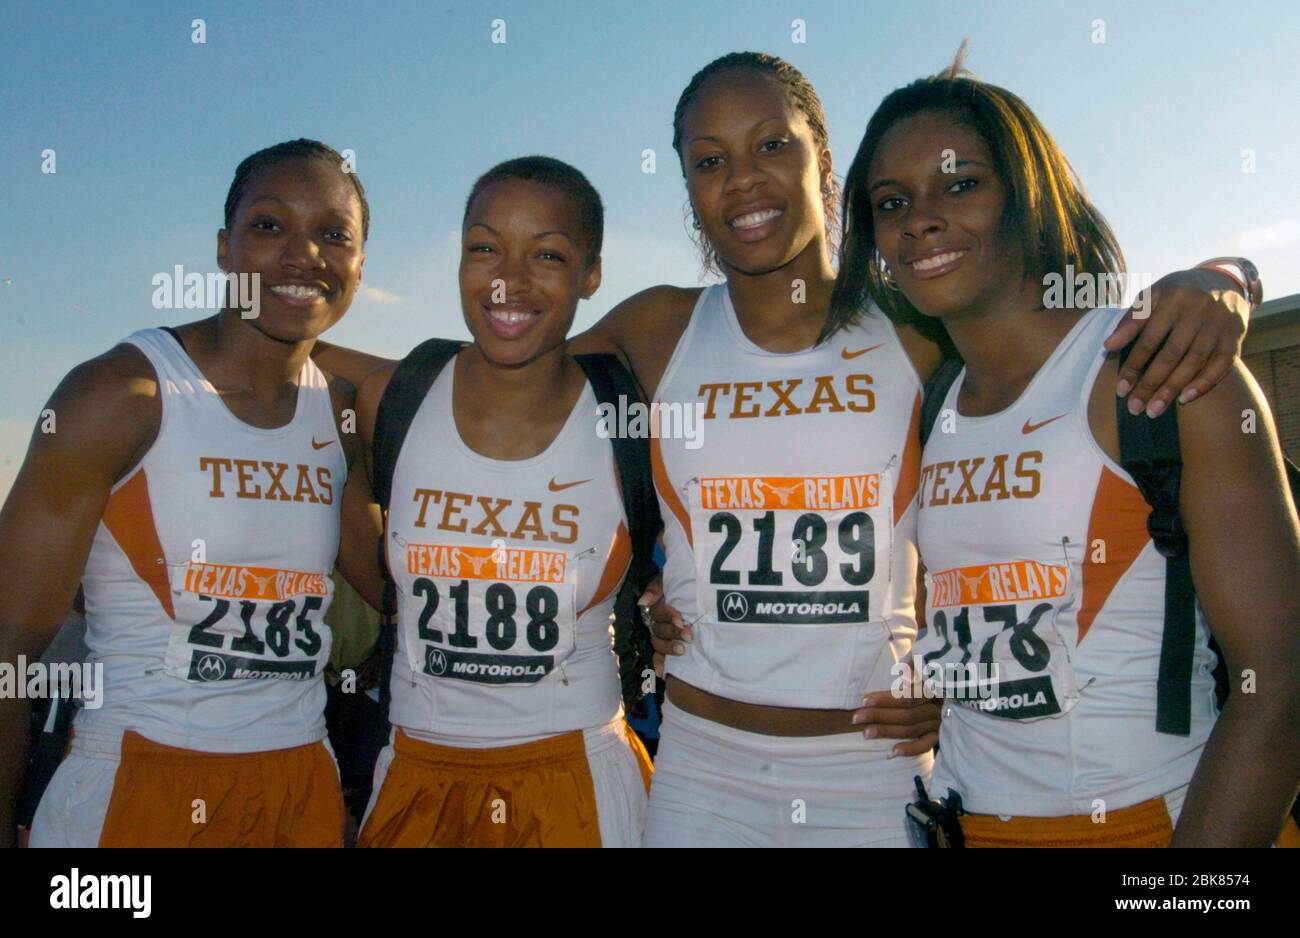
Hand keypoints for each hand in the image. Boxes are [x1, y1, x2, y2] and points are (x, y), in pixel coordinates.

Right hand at [638, 582, 689, 677]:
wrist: (698, 593)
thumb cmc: (685, 585)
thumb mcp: (669, 580)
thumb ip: (656, 588)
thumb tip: (643, 602)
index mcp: (657, 606)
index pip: (658, 613)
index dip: (668, 617)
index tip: (681, 620)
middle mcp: (657, 622)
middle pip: (659, 630)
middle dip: (673, 633)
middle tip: (688, 637)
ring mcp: (661, 636)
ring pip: (658, 644)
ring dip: (668, 648)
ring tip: (682, 651)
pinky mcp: (666, 648)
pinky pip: (657, 657)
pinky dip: (659, 664)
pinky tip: (662, 672)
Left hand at [851, 663, 940, 757]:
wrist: (955, 688)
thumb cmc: (930, 672)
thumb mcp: (925, 661)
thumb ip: (915, 662)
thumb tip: (902, 668)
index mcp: (935, 687)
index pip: (909, 696)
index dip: (886, 699)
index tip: (865, 700)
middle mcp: (938, 707)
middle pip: (907, 714)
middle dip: (880, 716)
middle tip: (857, 717)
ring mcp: (939, 723)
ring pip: (912, 729)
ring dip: (888, 732)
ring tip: (866, 733)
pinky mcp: (939, 735)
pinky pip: (925, 745)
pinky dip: (910, 750)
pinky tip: (892, 752)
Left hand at [1103, 268, 1248, 416]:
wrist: (1222, 282)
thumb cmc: (1177, 294)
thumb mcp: (1152, 297)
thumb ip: (1131, 320)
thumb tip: (1108, 346)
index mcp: (1172, 298)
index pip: (1148, 339)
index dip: (1133, 365)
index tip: (1120, 390)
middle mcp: (1198, 310)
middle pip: (1171, 354)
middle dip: (1151, 384)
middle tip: (1135, 408)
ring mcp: (1219, 323)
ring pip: (1194, 362)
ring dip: (1173, 389)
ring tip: (1155, 410)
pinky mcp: (1236, 335)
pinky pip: (1222, 364)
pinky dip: (1204, 383)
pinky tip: (1185, 399)